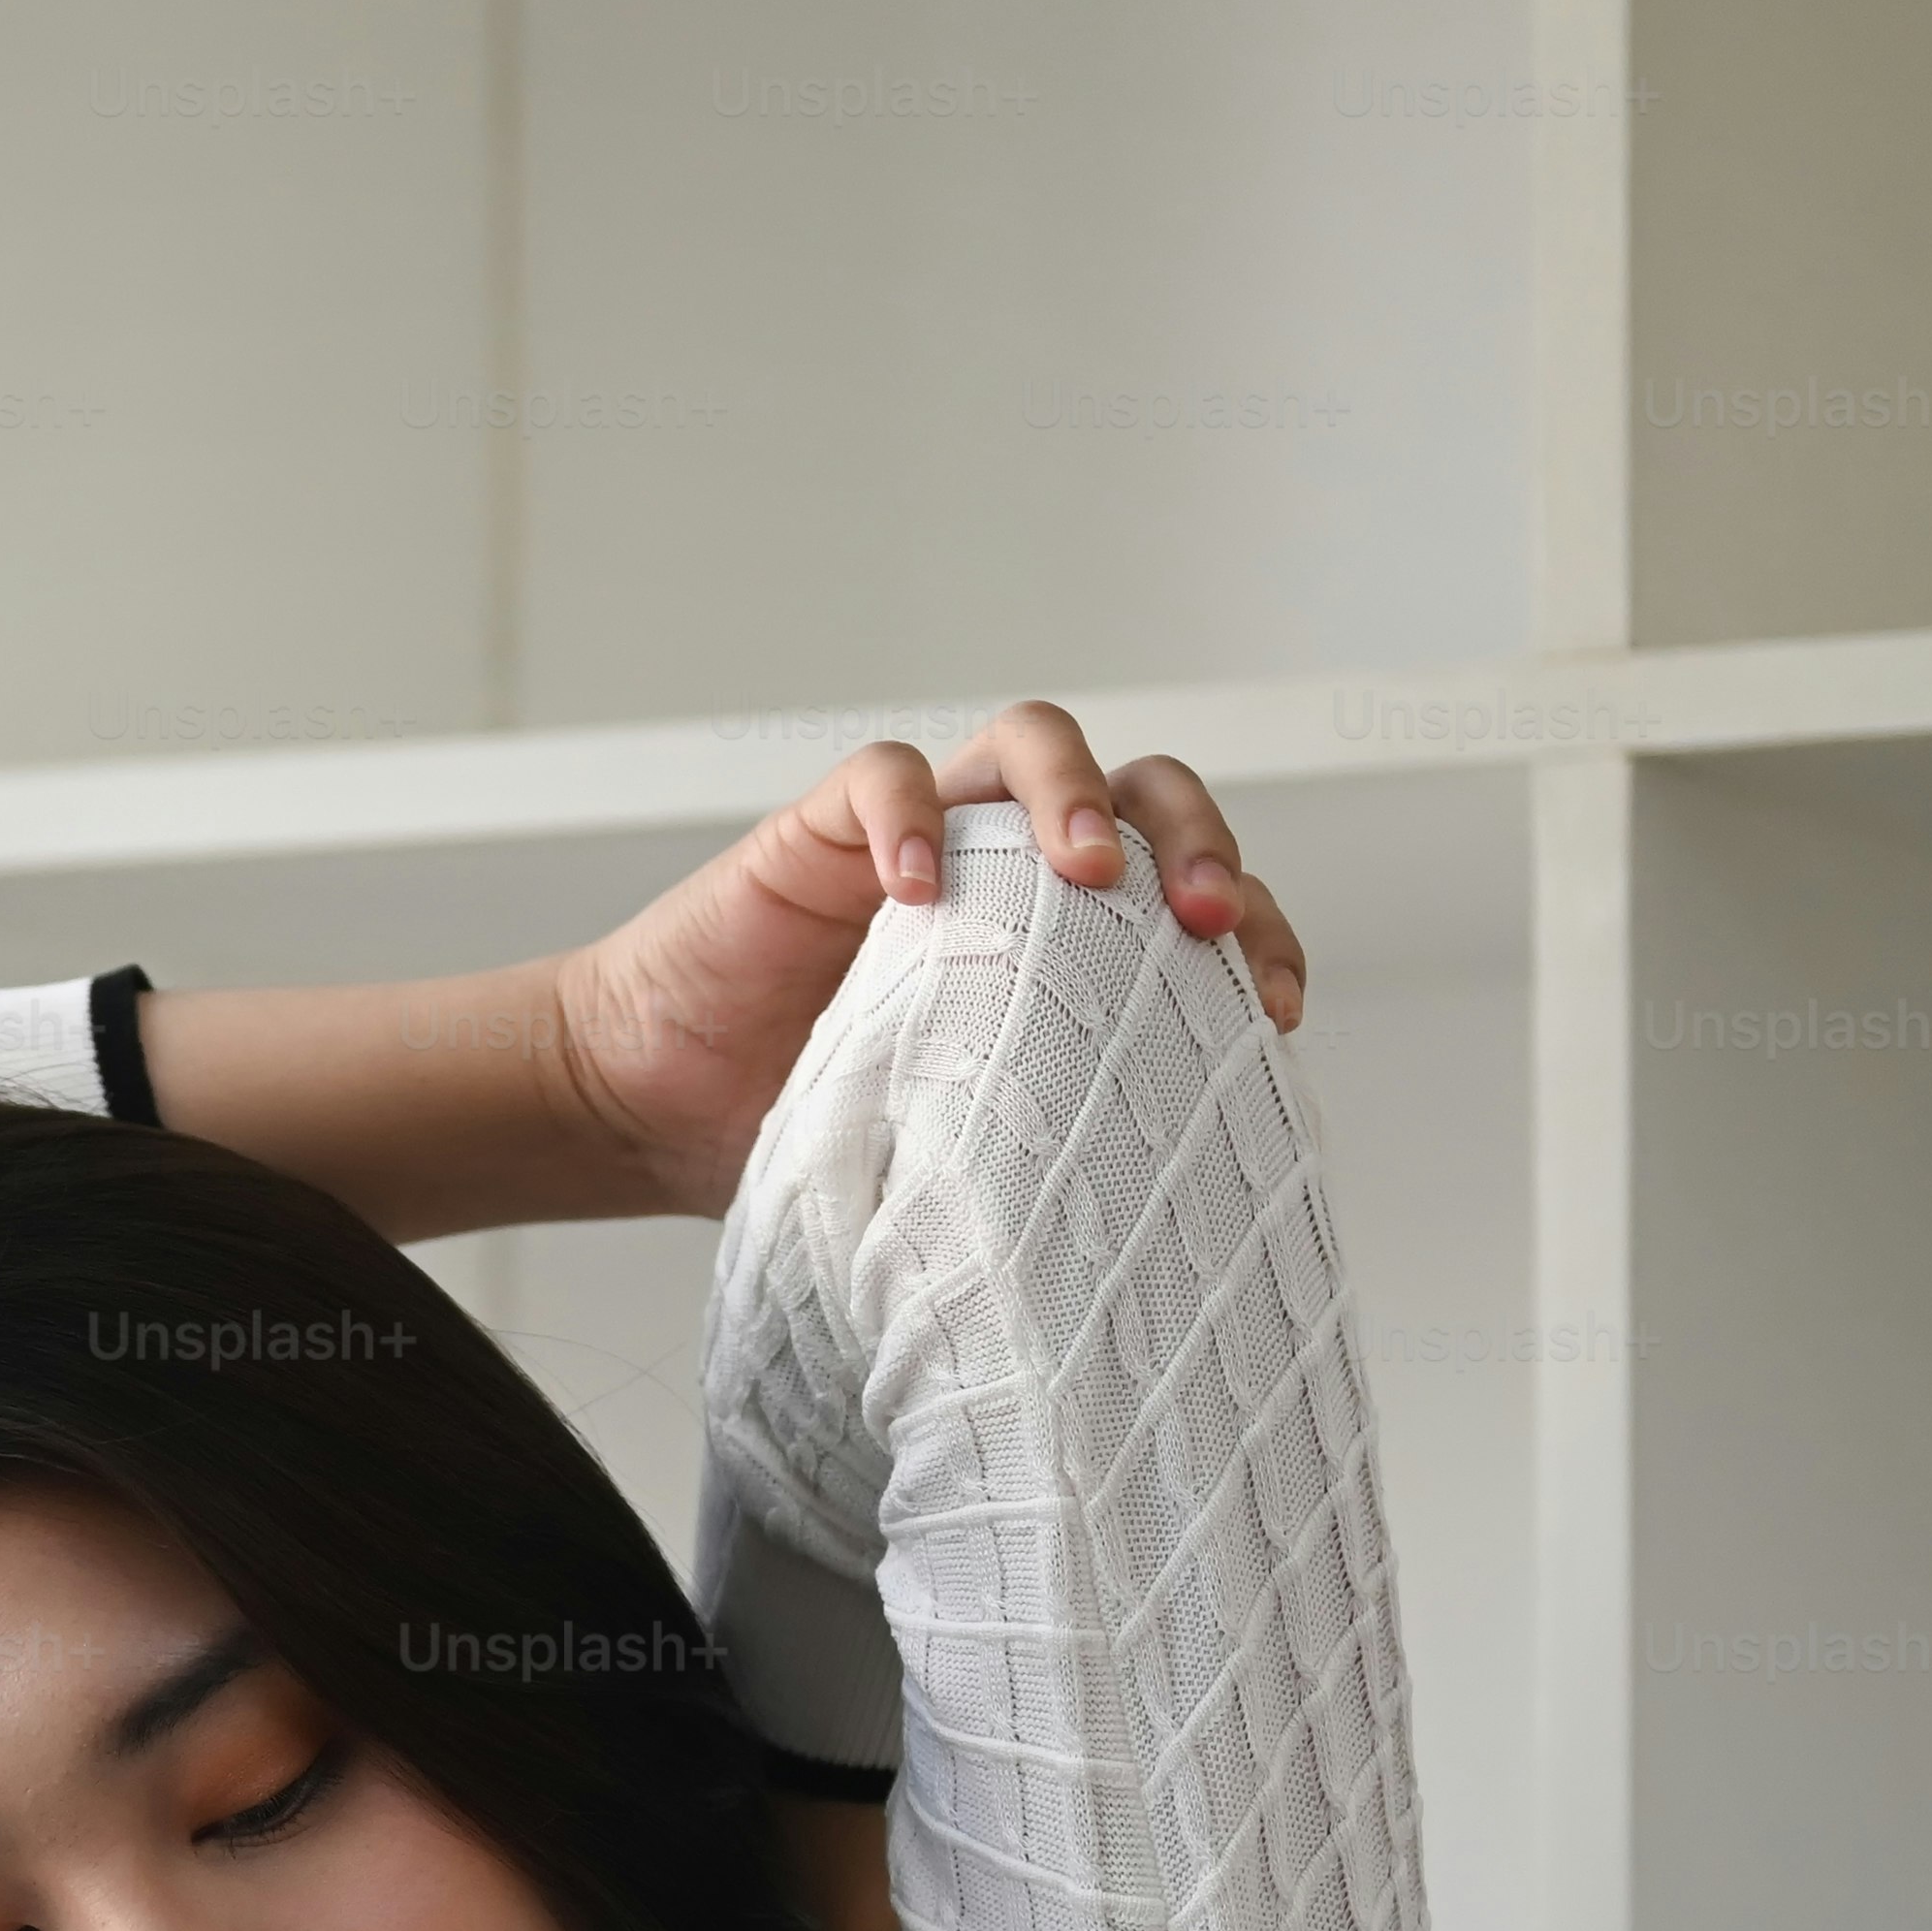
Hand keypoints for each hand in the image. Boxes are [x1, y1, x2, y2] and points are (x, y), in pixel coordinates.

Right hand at [545, 702, 1305, 1222]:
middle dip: (1196, 838)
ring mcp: (921, 838)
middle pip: (1145, 788)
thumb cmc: (807, 1125)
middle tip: (1199, 918)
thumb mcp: (970, 1140)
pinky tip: (917, 885)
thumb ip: (1061, 1122)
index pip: (1191, 893)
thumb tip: (1187, 1188)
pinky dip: (913, 814)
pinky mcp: (821, 831)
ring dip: (1078, 791)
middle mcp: (1008, 870)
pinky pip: (880, 778)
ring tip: (1087, 867)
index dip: (1255, 932)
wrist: (659, 1111)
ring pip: (1031, 743)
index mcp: (1066, 940)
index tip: (1272, 1009)